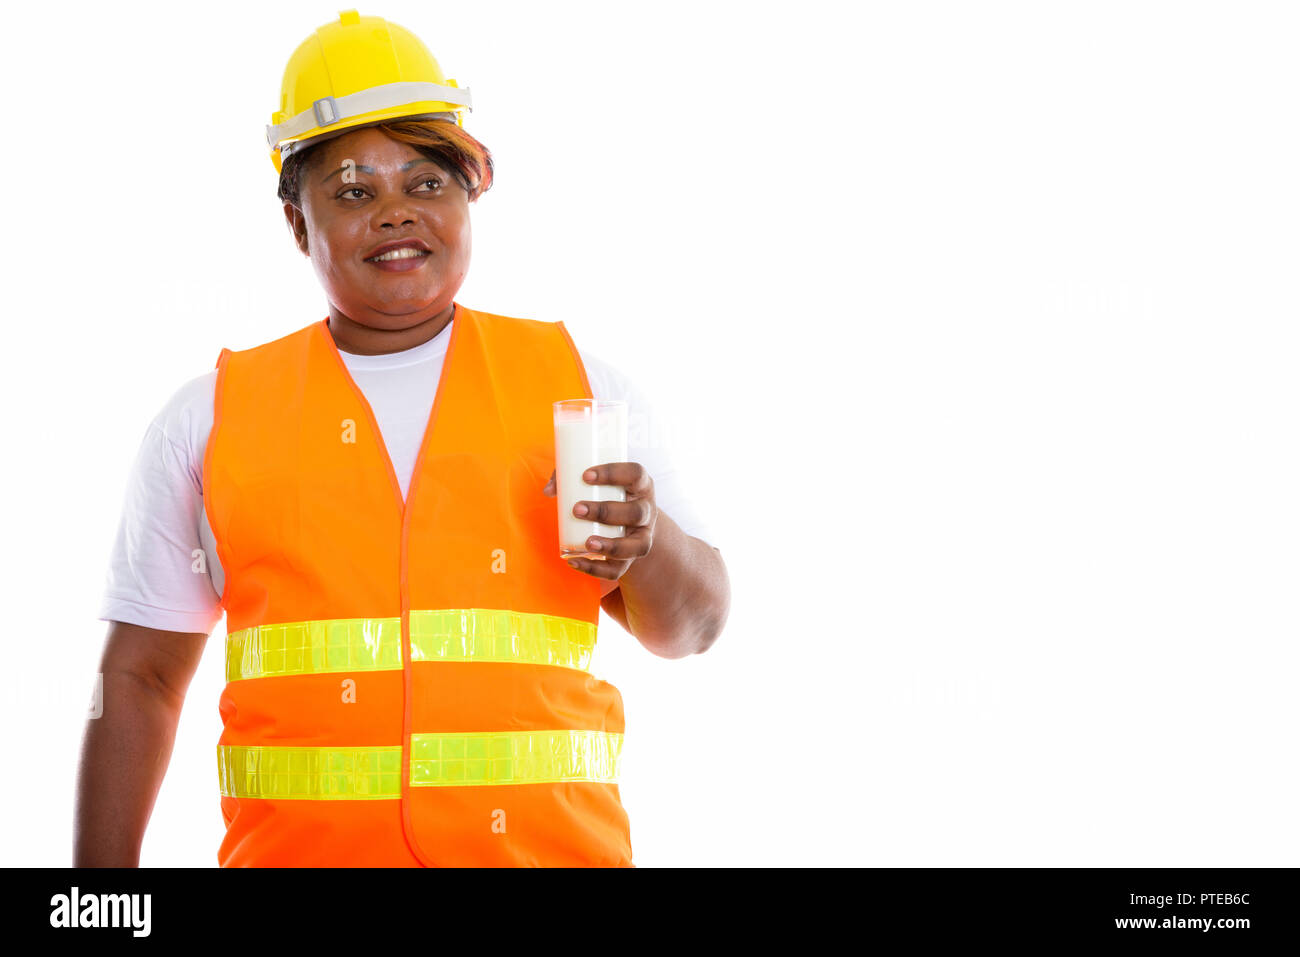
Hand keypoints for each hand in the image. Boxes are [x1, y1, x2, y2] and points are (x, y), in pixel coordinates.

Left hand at [543, 463, 655, 580]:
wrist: (629, 522)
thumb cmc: (608, 493)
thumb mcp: (597, 481)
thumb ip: (570, 478)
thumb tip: (549, 491)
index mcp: (641, 485)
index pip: (635, 474)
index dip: (613, 473)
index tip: (585, 475)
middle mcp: (647, 511)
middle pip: (636, 512)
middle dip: (606, 512)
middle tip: (577, 509)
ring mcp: (642, 537)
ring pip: (637, 546)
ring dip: (611, 546)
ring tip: (587, 543)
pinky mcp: (630, 558)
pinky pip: (619, 569)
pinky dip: (596, 570)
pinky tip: (575, 562)